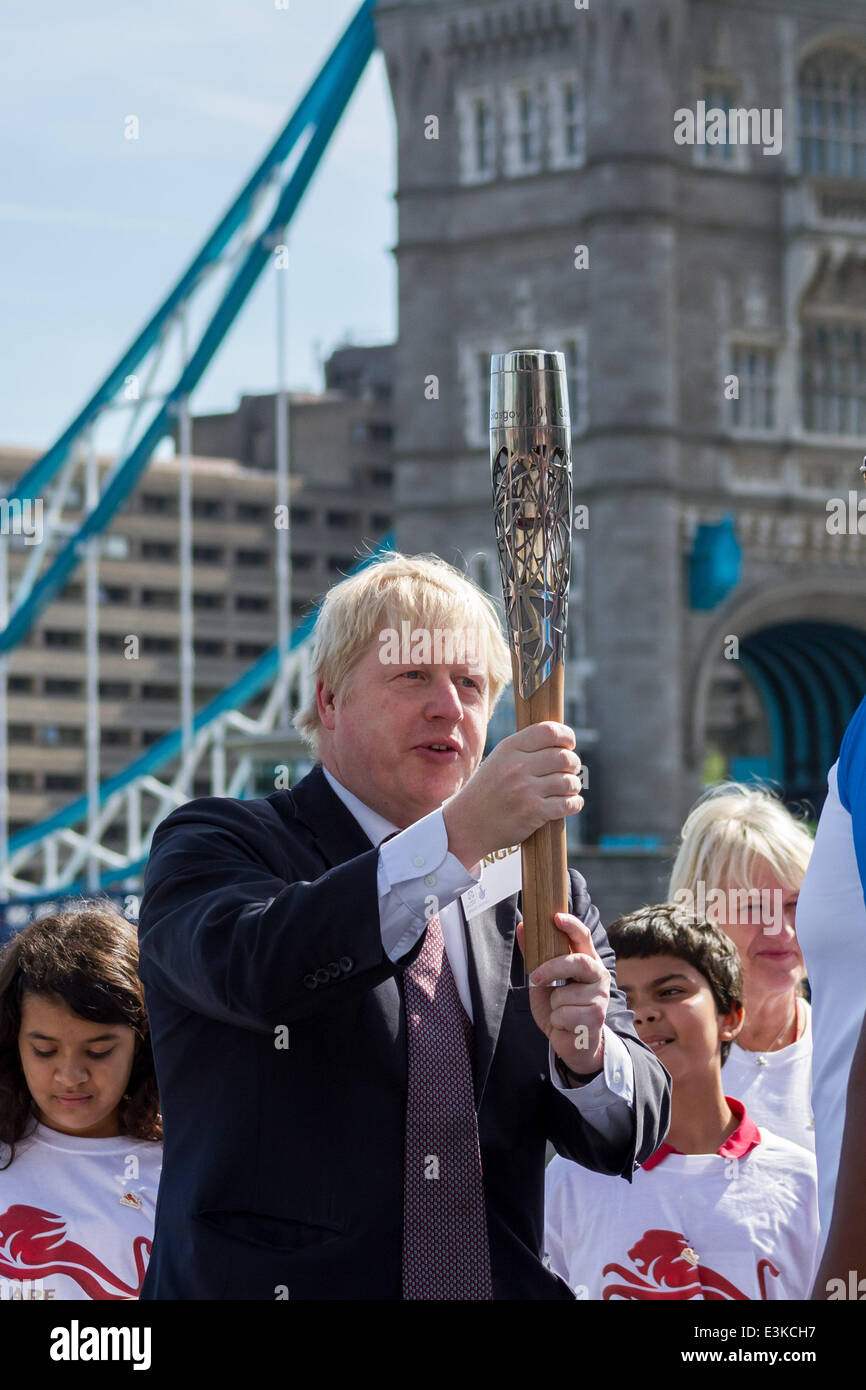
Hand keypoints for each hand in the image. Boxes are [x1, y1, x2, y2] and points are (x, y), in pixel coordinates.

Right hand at [442, 722, 582, 869]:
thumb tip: (562, 744)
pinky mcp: (533, 812)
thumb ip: (525, 749)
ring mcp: (525, 790)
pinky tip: (571, 803)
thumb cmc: (487, 791)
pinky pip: (568, 804)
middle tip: (571, 770)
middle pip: (564, 757)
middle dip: (573, 763)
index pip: (550, 731)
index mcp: (509, 748)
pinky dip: (574, 804)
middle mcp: (517, 766)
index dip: (567, 736)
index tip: (569, 744)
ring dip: (574, 785)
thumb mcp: (498, 761)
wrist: (467, 825)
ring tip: (569, 788)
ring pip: (569, 781)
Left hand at [516, 912, 609, 1075]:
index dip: (571, 925)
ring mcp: (600, 996)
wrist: (572, 1042)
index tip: (555, 917)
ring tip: (561, 1010)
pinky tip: (566, 1024)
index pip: (582, 937)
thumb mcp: (544, 980)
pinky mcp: (596, 1017)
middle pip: (576, 961)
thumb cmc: (560, 1007)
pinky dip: (557, 1020)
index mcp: (586, 961)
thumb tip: (522, 926)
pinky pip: (565, 1013)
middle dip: (551, 969)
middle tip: (535, 978)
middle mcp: (598, 975)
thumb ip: (535, 955)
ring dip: (554, 1005)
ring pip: (565, 993)